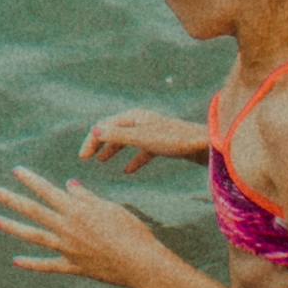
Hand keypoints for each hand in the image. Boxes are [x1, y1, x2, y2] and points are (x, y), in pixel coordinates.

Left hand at [0, 171, 183, 287]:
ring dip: (13, 228)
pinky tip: (16, 261)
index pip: (48, 191)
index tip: (16, 170)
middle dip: (11, 200)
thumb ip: (86, 198)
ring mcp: (68, 249)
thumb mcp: (111, 208)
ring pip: (35, 236)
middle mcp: (68, 228)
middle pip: (34, 211)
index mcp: (77, 211)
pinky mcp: (74, 266)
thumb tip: (69, 185)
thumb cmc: (132, 233)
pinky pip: (48, 265)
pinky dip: (32, 263)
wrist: (142, 264)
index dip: (31, 180)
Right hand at [78, 111, 207, 167]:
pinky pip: (141, 151)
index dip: (91, 141)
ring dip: (113, 150)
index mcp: (133, 117)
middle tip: (86, 158)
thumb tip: (93, 131)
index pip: (104, 127)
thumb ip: (118, 136)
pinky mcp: (162, 144)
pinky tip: (128, 171)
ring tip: (102, 161)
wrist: (205, 145)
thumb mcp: (142, 138)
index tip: (83, 158)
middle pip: (114, 131)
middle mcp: (140, 121)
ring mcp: (152, 132)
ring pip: (126, 141)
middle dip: (99, 144)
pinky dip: (132, 159)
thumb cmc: (174, 140)